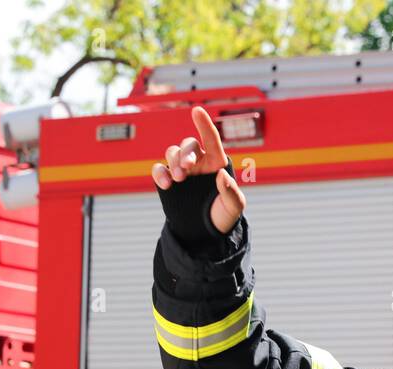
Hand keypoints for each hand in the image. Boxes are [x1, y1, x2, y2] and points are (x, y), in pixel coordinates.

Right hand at [150, 106, 245, 234]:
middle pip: (188, 145)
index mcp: (216, 162)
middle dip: (186, 153)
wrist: (204, 233)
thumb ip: (230, 192)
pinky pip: (159, 169)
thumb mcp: (233, 208)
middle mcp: (198, 162)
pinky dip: (159, 172)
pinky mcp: (168, 181)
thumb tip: (222, 175)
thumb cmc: (222, 216)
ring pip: (172, 153)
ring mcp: (181, 171)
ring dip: (174, 161)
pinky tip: (166, 183)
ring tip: (179, 179)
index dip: (204, 124)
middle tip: (186, 169)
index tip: (196, 111)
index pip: (211, 139)